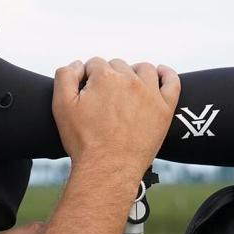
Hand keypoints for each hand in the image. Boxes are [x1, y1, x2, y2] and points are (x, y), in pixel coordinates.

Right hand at [52, 57, 180, 177]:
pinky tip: (160, 74)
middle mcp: (129, 80)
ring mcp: (150, 93)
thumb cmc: (84, 140)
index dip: (88, 76)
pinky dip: (166, 74)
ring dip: (134, 73)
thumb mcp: (61, 106)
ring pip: (143, 69)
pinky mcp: (164, 108)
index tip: (87, 92)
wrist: (107, 169)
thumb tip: (77, 64)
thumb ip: (65, 76)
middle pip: (118, 66)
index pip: (95, 64)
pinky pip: (172, 82)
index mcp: (104, 77)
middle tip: (104, 99)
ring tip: (127, 89)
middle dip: (109, 76)